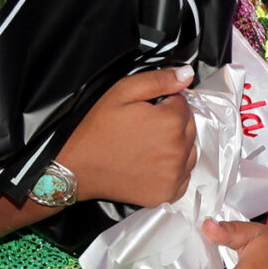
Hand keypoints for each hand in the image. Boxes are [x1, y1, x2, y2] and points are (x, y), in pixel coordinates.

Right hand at [56, 67, 196, 207]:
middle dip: (172, 123)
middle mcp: (178, 150)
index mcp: (170, 122)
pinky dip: (174, 169)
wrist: (77, 168)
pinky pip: (184, 176)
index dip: (166, 102)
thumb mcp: (122, 92)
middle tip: (144, 128)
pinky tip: (152, 164)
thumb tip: (187, 74)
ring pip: (190, 151)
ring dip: (176, 146)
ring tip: (147, 145)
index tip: (147, 109)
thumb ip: (158, 80)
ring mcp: (174, 175)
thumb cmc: (96, 129)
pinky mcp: (167, 193)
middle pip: (189, 127)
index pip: (184, 103)